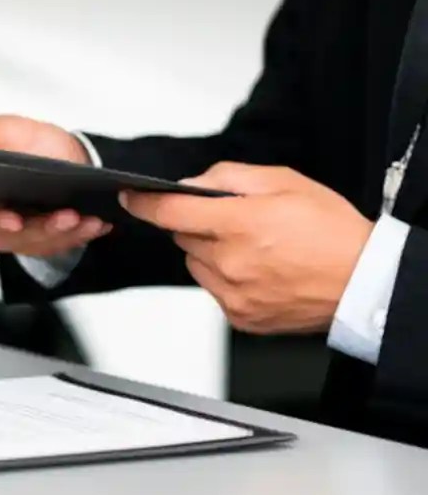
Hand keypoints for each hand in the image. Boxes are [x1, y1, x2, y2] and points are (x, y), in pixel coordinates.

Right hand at [0, 115, 112, 255]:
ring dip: (66, 234)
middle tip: (66, 216)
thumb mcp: (4, 130)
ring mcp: (28, 231)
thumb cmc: (37, 142)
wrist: (72, 152)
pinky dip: (81, 236)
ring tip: (86, 219)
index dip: (0, 222)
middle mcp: (4, 218)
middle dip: (43, 230)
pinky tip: (95, 224)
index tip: (15, 221)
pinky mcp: (51, 238)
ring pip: (43, 244)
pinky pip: (64, 245)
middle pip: (16, 238)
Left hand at [121, 163, 373, 332]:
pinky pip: (214, 290)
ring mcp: (233, 293)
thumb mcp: (285, 182)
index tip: (130, 197)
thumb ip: (230, 177)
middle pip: (183, 237)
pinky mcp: (239, 316)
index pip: (170, 212)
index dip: (145, 203)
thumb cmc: (333, 232)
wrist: (364, 282)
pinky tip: (259, 271)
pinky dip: (226, 278)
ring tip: (254, 248)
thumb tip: (193, 183)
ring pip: (196, 264)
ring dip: (211, 253)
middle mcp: (230, 262)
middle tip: (236, 222)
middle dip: (199, 225)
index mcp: (239, 224)